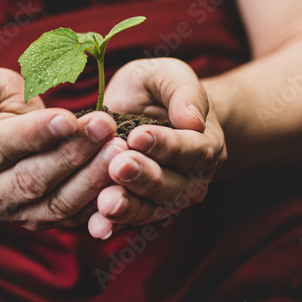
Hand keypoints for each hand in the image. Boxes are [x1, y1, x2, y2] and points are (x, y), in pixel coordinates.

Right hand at [0, 68, 125, 230]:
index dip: (35, 134)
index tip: (68, 118)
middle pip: (31, 180)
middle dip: (72, 154)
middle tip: (106, 128)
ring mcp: (13, 213)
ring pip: (56, 204)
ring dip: (91, 178)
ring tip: (119, 149)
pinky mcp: (40, 220)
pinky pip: (73, 216)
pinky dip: (99, 199)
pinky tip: (121, 174)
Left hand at [87, 58, 225, 238]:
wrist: (143, 111)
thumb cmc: (159, 89)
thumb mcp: (169, 75)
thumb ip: (184, 91)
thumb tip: (193, 120)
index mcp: (205, 144)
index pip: (192, 149)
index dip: (166, 145)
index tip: (139, 136)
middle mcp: (191, 178)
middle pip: (173, 186)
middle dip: (145, 177)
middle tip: (119, 166)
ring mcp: (165, 198)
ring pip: (151, 208)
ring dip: (129, 207)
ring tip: (105, 201)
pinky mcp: (138, 209)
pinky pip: (126, 220)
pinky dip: (111, 225)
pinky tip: (96, 226)